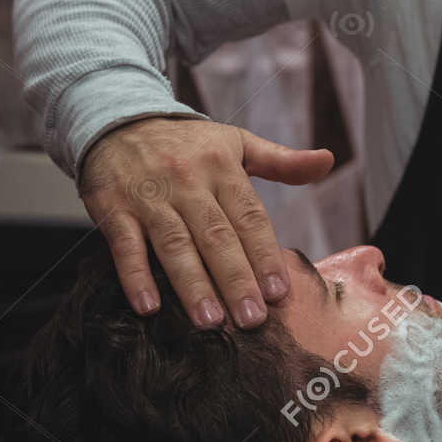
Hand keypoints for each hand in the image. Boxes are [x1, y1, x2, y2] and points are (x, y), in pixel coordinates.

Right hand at [79, 116, 333, 326]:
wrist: (117, 120)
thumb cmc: (186, 143)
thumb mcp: (235, 143)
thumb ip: (281, 161)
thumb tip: (327, 162)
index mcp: (222, 168)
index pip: (249, 217)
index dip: (264, 255)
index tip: (279, 292)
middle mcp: (188, 182)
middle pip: (216, 236)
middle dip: (235, 279)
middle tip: (252, 319)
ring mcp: (150, 197)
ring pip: (175, 244)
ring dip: (192, 284)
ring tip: (210, 321)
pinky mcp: (114, 208)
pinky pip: (125, 246)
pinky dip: (135, 276)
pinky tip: (148, 307)